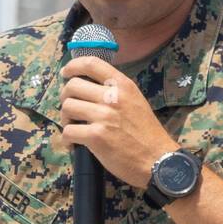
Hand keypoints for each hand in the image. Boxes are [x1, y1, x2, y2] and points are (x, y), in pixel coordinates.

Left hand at [61, 57, 177, 188]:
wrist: (158, 160)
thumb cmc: (147, 133)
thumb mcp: (136, 102)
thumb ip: (116, 92)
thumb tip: (90, 89)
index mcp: (122, 85)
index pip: (91, 63)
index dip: (73, 66)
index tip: (66, 74)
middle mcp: (111, 96)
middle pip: (73, 86)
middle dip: (65, 97)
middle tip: (70, 110)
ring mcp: (103, 116)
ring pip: (67, 107)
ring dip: (65, 118)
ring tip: (73, 127)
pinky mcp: (96, 136)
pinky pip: (68, 131)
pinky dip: (67, 139)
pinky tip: (73, 145)